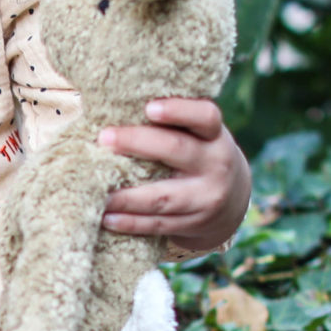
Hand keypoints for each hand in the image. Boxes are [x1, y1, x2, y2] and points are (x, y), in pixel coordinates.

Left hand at [98, 97, 250, 255]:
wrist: (232, 199)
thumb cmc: (198, 154)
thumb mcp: (197, 135)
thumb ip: (171, 123)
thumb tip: (114, 105)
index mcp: (215, 136)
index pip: (205, 117)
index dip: (179, 111)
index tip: (149, 108)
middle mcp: (216, 164)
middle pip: (177, 150)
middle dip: (137, 143)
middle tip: (104, 138)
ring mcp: (205, 198)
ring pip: (162, 197)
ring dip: (126, 197)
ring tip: (98, 192)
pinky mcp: (193, 223)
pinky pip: (158, 224)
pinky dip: (130, 222)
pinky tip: (106, 218)